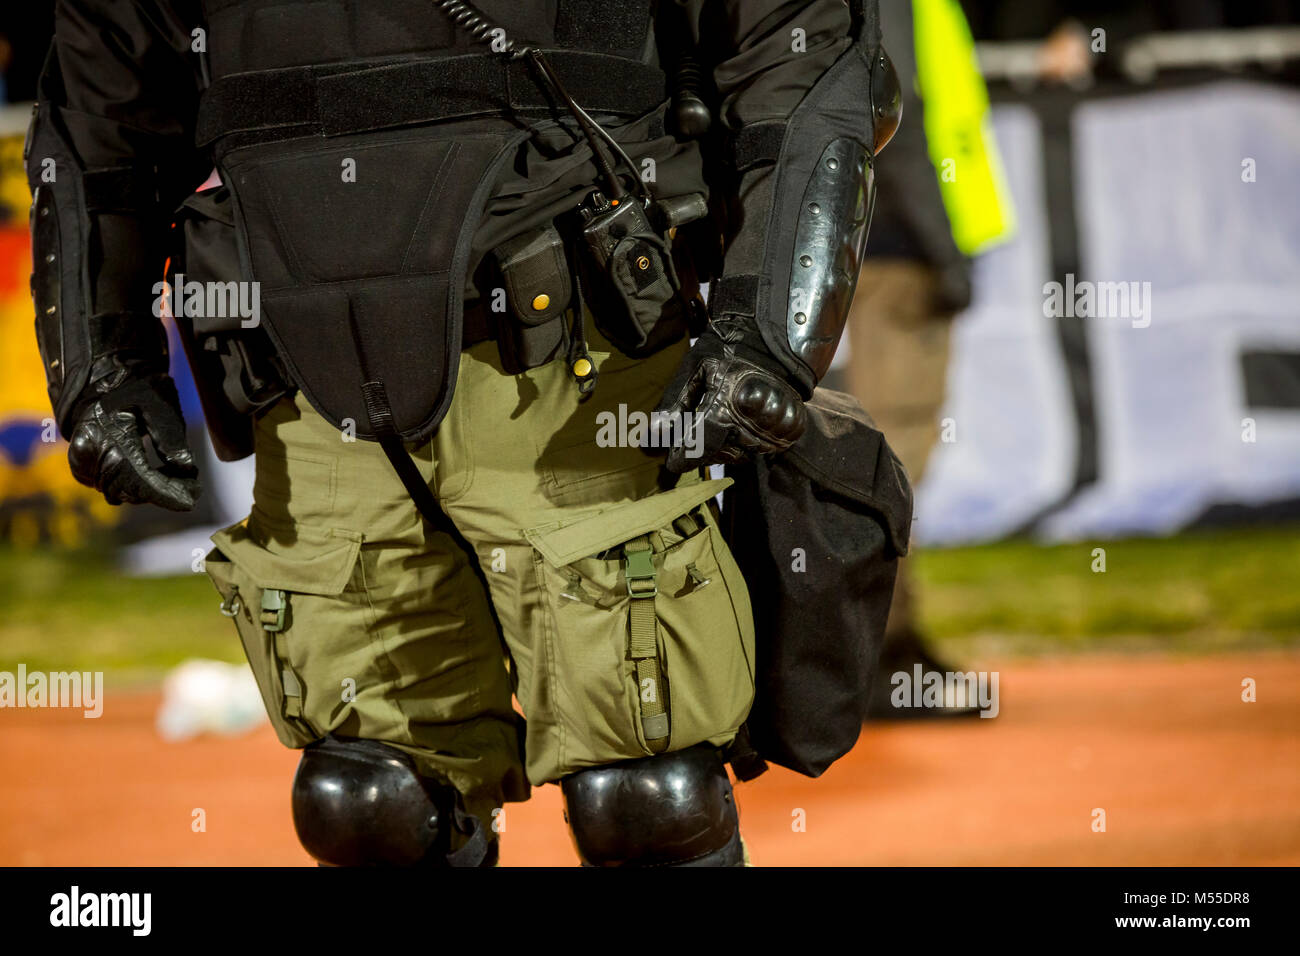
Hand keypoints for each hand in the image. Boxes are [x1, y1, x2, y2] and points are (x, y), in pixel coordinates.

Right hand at [67, 370, 200, 510]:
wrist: (100, 379)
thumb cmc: (134, 387)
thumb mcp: (160, 405)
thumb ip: (171, 439)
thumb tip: (187, 472)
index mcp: (105, 435)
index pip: (139, 477)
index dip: (167, 493)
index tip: (192, 500)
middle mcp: (86, 453)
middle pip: (129, 489)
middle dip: (163, 494)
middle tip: (194, 490)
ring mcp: (81, 462)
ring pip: (120, 491)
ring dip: (150, 491)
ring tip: (181, 483)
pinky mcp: (82, 466)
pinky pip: (111, 486)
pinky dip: (135, 486)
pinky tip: (158, 479)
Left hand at [654, 315, 805, 473]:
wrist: (771, 342)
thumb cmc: (726, 353)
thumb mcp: (694, 371)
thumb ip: (674, 405)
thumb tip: (652, 435)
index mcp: (727, 408)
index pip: (698, 448)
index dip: (682, 458)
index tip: (672, 462)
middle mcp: (753, 424)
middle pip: (718, 456)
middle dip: (702, 451)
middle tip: (695, 436)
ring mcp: (775, 430)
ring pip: (741, 456)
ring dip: (725, 447)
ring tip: (719, 426)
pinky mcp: (789, 432)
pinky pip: (762, 451)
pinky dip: (747, 442)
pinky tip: (740, 425)